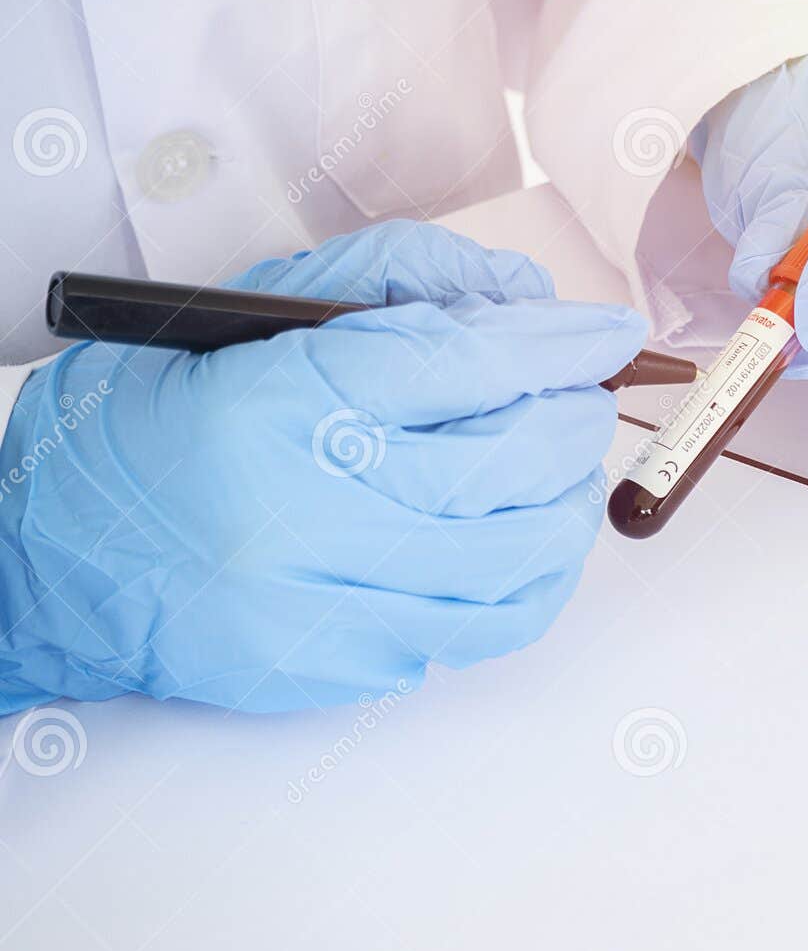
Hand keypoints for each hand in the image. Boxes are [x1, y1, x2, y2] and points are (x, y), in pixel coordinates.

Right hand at [0, 221, 645, 712]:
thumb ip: (384, 285)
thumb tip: (518, 302)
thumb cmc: (142, 433)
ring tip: (565, 470)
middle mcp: (307, 507)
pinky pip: (483, 628)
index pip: (459, 361)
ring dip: (568, 504)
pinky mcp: (340, 665)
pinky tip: (532, 544)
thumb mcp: (243, 319)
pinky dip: (532, 581)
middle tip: (585, 400)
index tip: (609, 336)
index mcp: (277, 401)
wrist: (51, 569)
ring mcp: (327, 600)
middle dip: (573, 421)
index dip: (554, 346)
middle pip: (507, 459)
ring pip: (517, 555)